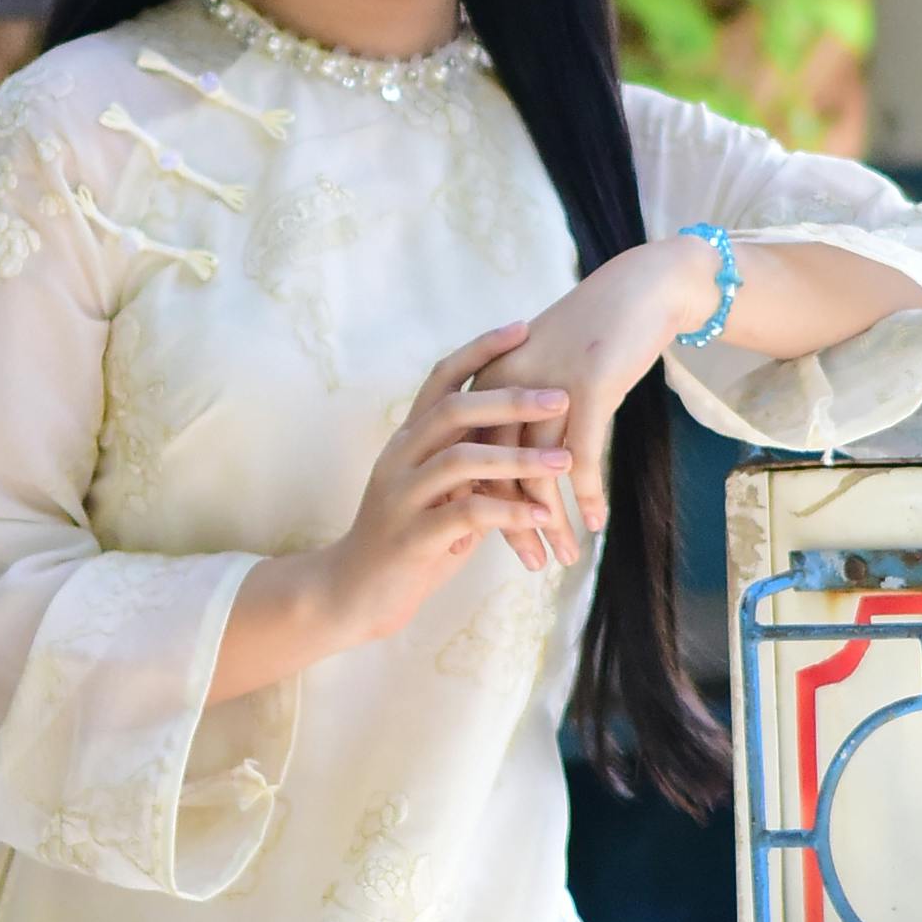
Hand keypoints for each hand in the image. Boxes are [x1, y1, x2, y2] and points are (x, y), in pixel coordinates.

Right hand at [208, 324, 571, 701]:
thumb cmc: (408, 539)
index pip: (441, 377)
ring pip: (462, 461)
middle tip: (561, 396)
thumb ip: (470, 463)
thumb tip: (522, 433)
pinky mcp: (412, 537)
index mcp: (407, 439)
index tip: (523, 327)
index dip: (480, 350)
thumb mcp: (440, 492)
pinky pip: (467, 515)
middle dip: (511, 399)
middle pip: (454, 411)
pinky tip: (543, 515)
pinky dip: (510, 512)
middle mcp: (400, 458)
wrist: (354, 594)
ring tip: (566, 460)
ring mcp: (402, 497)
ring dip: (519, 459)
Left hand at [499, 242, 719, 536]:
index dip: (482, 501)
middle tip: (530, 563)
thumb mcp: (548, 369)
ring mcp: (547, 385)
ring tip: (564, 557)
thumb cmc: (596, 333)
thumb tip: (513, 467)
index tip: (492, 542)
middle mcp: (508, 381)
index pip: (472, 454)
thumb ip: (523, 412)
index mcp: (488, 376)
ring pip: (540, 472)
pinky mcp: (588, 388)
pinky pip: (582, 458)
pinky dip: (588, 497)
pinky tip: (595, 523)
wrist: (642, 289)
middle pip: (498, 469)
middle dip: (513, 523)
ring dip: (552, 522)